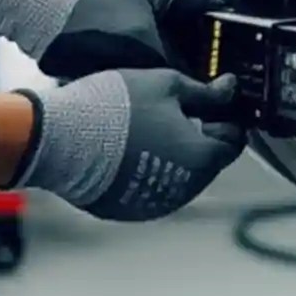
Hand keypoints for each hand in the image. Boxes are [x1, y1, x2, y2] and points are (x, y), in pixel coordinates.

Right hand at [6, 70, 243, 221]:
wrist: (62, 138)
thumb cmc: (115, 108)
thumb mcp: (167, 85)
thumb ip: (205, 92)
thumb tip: (230, 88)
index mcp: (203, 158)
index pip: (234, 142)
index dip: (227, 119)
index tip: (214, 105)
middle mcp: (186, 188)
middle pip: (207, 162)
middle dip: (199, 137)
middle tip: (175, 112)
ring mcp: (158, 203)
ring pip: (179, 177)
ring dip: (174, 157)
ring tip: (146, 129)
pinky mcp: (130, 210)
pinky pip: (150, 190)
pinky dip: (147, 173)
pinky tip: (128, 150)